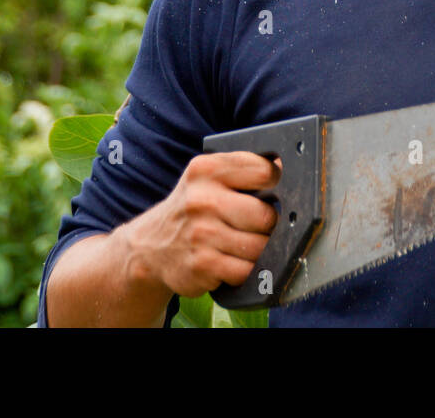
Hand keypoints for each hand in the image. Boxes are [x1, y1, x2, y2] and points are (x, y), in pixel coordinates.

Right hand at [120, 151, 281, 297]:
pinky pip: (247, 271)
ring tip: (245, 245)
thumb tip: (284, 164)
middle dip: (269, 225)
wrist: (151, 247)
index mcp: (207, 170)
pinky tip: (233, 261)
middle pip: (266, 215)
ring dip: (260, 251)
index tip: (271, 191)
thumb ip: (243, 169)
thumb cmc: (193, 209)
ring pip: (260, 247)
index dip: (276, 183)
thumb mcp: (207, 178)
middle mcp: (202, 200)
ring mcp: (201, 234)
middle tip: (258, 226)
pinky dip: (247, 270)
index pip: (264, 172)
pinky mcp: (202, 265)